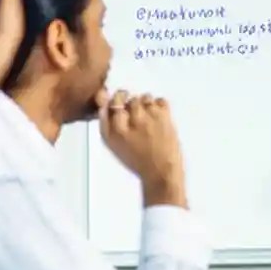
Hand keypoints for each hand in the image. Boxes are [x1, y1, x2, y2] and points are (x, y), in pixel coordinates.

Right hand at [98, 90, 185, 206]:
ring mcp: (147, 119)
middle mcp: (127, 123)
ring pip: (144, 97)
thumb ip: (108, 124)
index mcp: (113, 132)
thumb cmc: (139, 162)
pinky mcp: (164, 117)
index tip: (119, 101)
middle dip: (131, 102)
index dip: (114, 101)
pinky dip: (160, 105)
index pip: (108, 104)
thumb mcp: (115, 146)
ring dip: (146, 103)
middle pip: (126, 98)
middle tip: (137, 113)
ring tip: (150, 117)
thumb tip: (106, 100)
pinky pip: (160, 100)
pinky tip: (159, 117)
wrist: (161, 173)